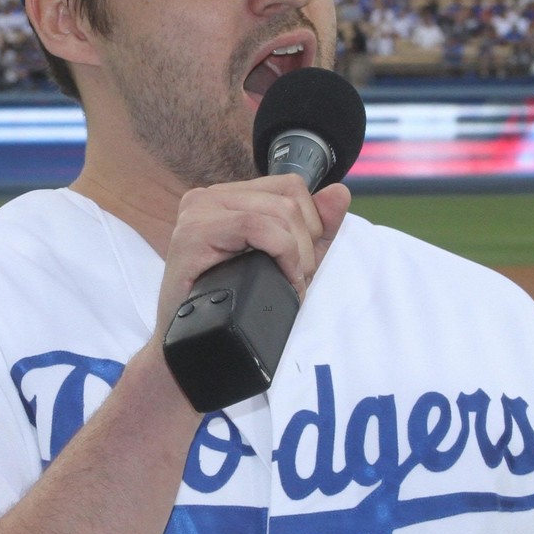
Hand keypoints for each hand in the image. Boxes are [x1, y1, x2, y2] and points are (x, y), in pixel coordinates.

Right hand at [155, 173, 350, 341]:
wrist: (198, 347)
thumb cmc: (235, 306)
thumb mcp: (288, 261)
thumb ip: (316, 228)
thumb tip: (339, 192)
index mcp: (228, 198)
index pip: (290, 187)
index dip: (313, 223)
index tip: (305, 263)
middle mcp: (208, 197)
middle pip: (289, 199)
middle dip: (307, 245)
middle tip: (296, 281)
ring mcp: (198, 212)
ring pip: (278, 212)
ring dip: (297, 255)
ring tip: (288, 284)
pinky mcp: (193, 232)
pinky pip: (255, 226)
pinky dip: (282, 254)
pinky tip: (281, 280)